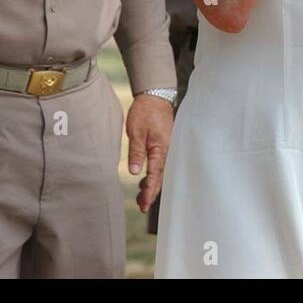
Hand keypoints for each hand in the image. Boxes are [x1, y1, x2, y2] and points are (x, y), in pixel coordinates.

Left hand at [127, 94, 173, 212]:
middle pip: (161, 177)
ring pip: (161, 171)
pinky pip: (160, 164)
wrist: (155, 97)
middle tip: (141, 206)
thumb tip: (135, 173)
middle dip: (152, 192)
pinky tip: (145, 179)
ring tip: (141, 197)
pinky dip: (154, 174)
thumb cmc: (145, 112)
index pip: (155, 175)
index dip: (150, 191)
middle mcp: (167, 151)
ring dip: (152, 184)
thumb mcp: (136, 132)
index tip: (144, 204)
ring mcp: (167, 148)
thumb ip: (137, 153)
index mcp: (161, 149)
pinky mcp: (164, 145)